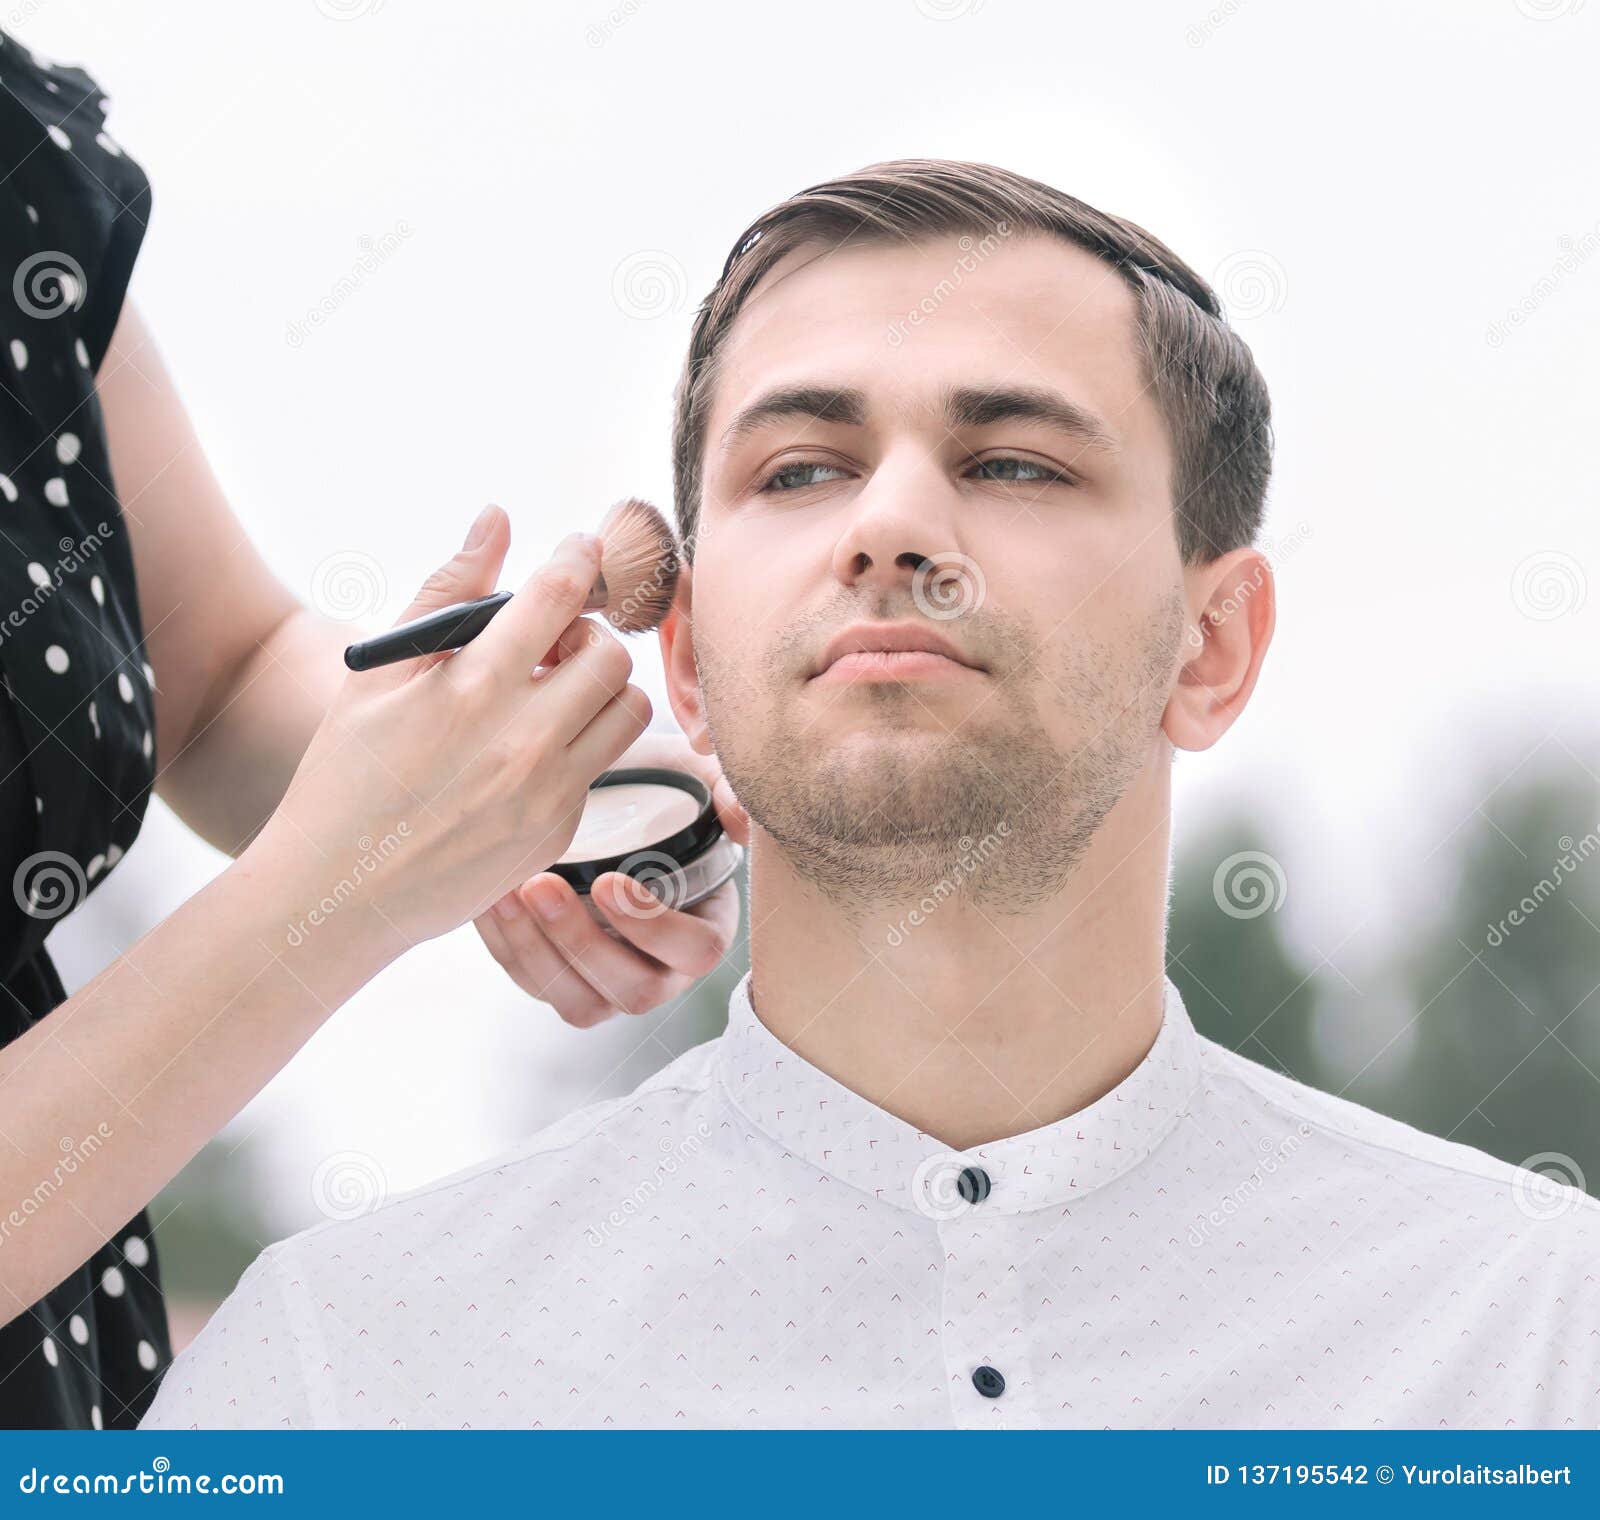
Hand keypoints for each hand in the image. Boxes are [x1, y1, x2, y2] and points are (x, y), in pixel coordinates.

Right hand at [245, 506, 651, 964]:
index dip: (579, 558)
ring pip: (629, 709)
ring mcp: (549, 789)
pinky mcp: (560, 828)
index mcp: (473, 687)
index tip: (582, 549)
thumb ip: (446, 592)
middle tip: (550, 643)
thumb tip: (496, 518)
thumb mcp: (380, 674)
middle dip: (587, 633)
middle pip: (609, 652)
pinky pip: (603, 765)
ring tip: (553, 692)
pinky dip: (583, 743)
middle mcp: (523, 738)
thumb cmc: (347, 775)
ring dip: (602, 688)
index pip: (559, 595)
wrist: (339, 893)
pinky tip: (532, 750)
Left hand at [475, 733, 747, 1026]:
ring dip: (538, 953)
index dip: (655, 928)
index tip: (608, 882)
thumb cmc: (660, 789)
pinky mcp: (564, 981)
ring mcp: (611, 983)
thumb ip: (726, 791)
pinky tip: (489, 900)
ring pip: (579, 1002)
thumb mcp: (697, 777)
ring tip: (506, 894)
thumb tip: (739, 820)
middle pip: (633, 990)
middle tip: (541, 886)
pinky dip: (507, 948)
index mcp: (706, 928)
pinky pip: (536, 985)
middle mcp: (664, 969)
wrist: (611, 798)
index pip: (696, 951)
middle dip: (582, 943)